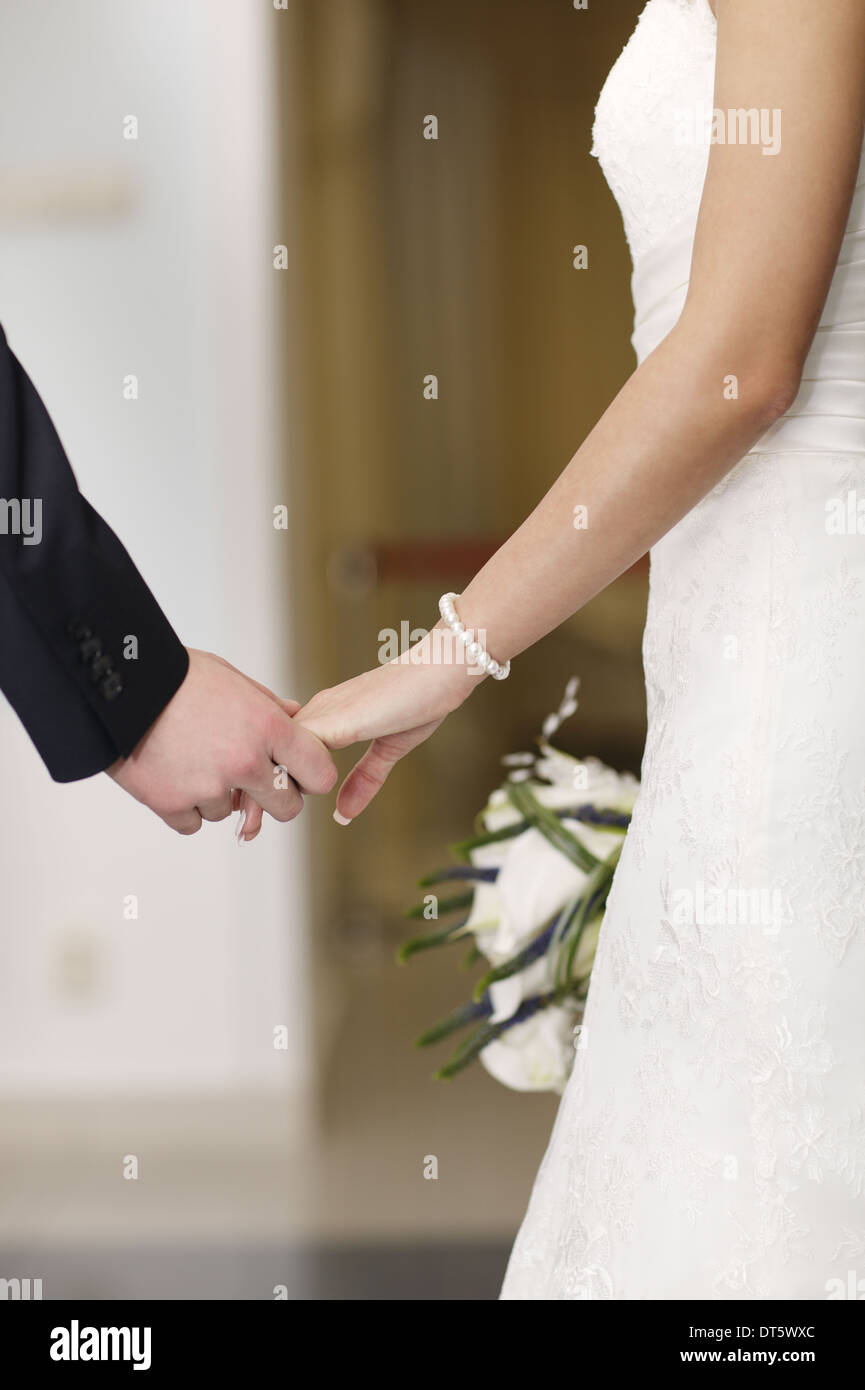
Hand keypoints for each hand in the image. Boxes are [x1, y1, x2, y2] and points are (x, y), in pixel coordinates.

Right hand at [108, 648, 336, 834]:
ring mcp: (208, 788)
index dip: (311, 775)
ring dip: (218, 795)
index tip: (298, 772)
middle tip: (254, 781)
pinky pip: (193, 823)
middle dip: (275, 798)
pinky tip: (172, 775)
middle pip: (286, 808)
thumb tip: (297, 716)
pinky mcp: (171, 804)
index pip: (318, 773)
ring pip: (230, 812)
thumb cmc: (176, 676)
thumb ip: (269, 704)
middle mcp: (244, 762)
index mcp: (267, 727)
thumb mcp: (232, 678)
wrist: (116, 685)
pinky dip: (184, 806)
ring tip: (192, 759)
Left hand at [235, 627, 482, 835]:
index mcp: (325, 717)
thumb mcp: (390, 748)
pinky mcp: (338, 720)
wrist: (443, 667)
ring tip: (252, 824)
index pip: (283, 753)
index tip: (256, 814)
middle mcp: (316, 711)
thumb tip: (343, 814)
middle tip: (246, 829)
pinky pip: (299, 752)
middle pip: (269, 754)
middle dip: (254, 791)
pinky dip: (285, 776)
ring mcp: (324, 713)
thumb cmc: (422, 698)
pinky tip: (281, 801)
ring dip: (262, 789)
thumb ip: (365, 779)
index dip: (268, 781)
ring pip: (277, 753)